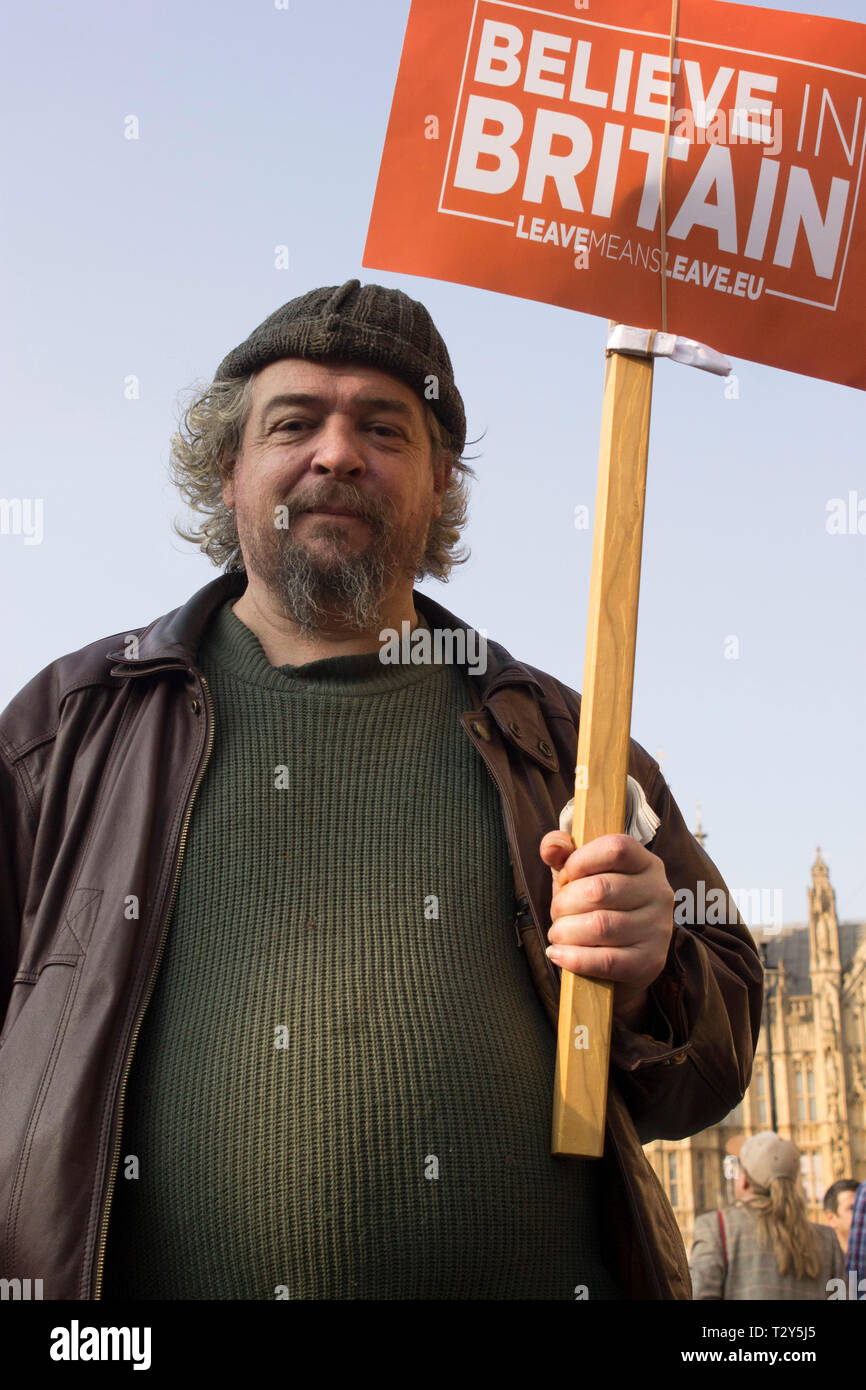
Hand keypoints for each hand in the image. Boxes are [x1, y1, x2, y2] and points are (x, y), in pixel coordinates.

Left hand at [538, 831, 674, 1025]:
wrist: (623, 960)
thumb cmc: (597, 907)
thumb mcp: (580, 874)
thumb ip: (562, 852)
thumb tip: (552, 846)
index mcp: (646, 862)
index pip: (616, 848)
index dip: (580, 861)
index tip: (566, 877)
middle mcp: (658, 892)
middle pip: (599, 890)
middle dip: (564, 902)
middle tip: (557, 912)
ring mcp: (657, 928)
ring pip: (599, 926)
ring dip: (565, 931)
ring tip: (558, 934)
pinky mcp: (650, 961)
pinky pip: (605, 960)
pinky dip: (573, 958)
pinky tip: (558, 953)